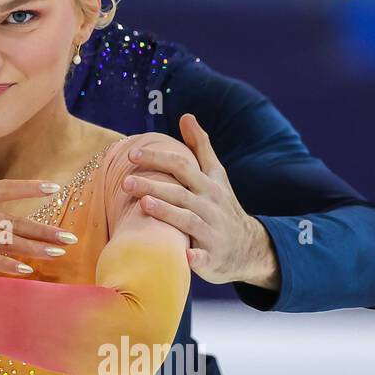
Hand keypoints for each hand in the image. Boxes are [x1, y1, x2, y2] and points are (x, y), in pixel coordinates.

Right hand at [0, 149, 76, 274]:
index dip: (30, 188)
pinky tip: (25, 271)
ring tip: (57, 253)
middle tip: (69, 237)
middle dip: (44, 228)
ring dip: (33, 248)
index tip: (55, 187)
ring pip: (5, 240)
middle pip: (13, 220)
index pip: (4, 188)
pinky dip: (6, 264)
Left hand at [120, 114, 280, 288]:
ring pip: (188, 221)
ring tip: (144, 204)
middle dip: (154, 185)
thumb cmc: (223, 206)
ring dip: (167, 213)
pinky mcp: (212, 257)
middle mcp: (210, 206)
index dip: (158, 159)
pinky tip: (182, 254)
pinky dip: (194, 256)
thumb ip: (200, 146)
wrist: (249, 247)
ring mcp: (212, 232)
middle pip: (180, 193)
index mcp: (208, 186)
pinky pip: (203, 257)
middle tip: (125, 182)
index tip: (132, 154)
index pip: (182, 167)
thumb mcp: (216, 176)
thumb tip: (186, 116)